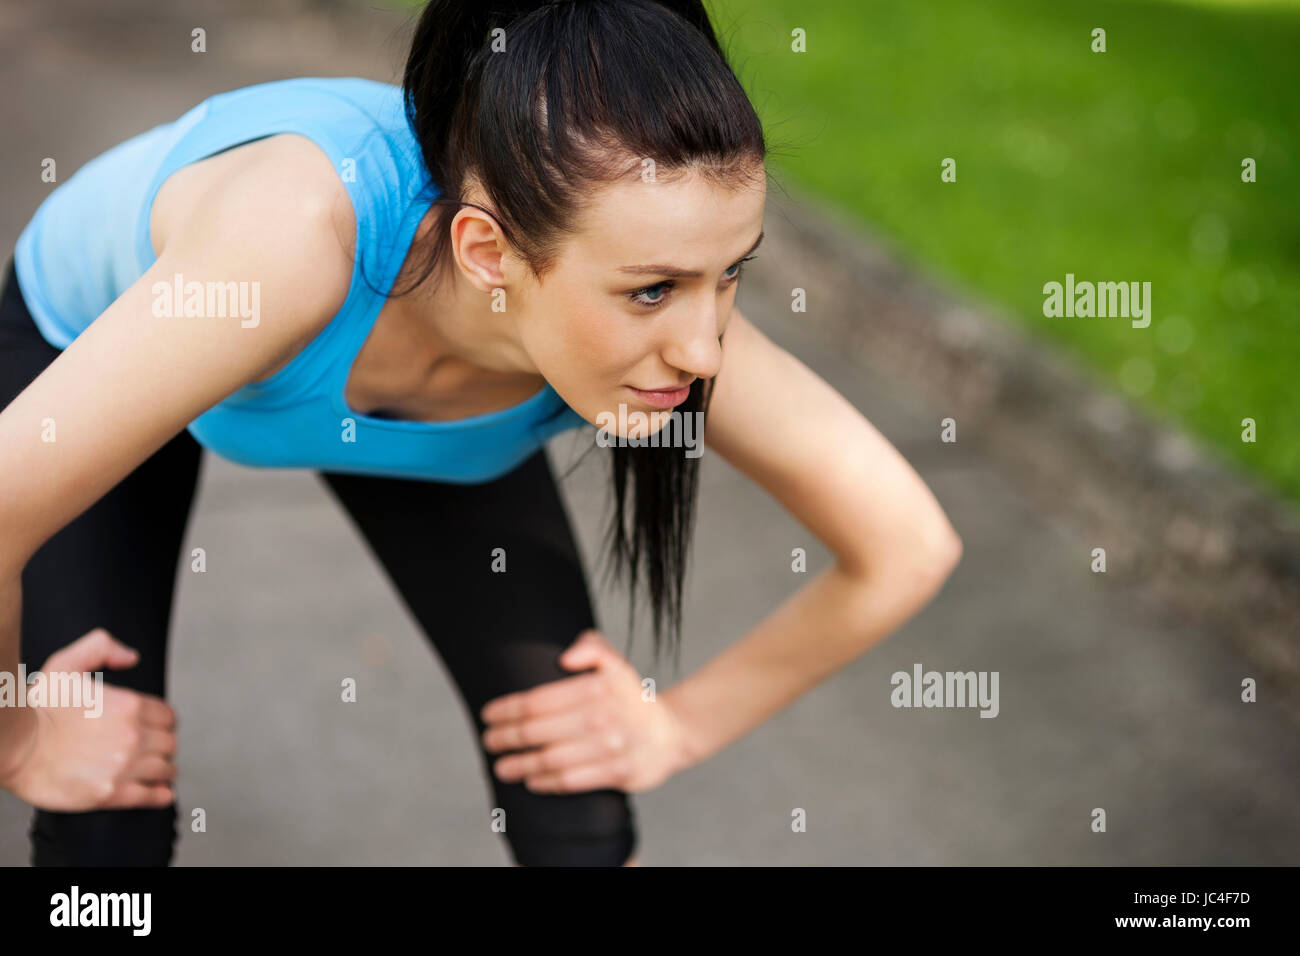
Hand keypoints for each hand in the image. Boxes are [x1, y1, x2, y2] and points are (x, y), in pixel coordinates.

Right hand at [0, 628, 178, 811]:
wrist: (13, 746)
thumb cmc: (38, 708)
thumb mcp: (66, 664)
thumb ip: (101, 648)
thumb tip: (132, 657)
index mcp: (128, 705)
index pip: (167, 715)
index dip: (163, 721)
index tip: (156, 727)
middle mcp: (132, 736)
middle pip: (169, 742)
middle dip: (164, 744)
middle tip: (156, 749)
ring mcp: (123, 766)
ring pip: (164, 768)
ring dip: (165, 768)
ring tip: (161, 770)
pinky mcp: (110, 793)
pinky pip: (149, 795)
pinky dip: (160, 794)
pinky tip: (163, 792)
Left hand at [480, 629, 692, 793]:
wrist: (671, 732)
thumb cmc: (631, 698)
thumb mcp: (616, 664)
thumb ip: (592, 648)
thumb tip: (563, 657)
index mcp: (597, 687)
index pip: (538, 700)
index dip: (507, 709)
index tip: (488, 715)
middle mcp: (603, 716)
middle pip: (538, 731)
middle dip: (507, 737)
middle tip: (489, 741)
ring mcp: (611, 747)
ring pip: (551, 759)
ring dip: (520, 764)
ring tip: (501, 767)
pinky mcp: (618, 773)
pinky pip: (571, 780)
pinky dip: (546, 782)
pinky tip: (531, 780)